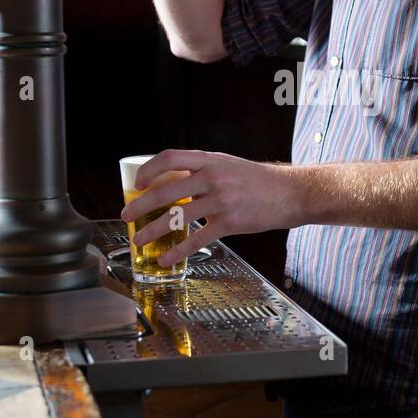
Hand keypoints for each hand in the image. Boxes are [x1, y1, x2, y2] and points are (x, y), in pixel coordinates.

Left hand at [118, 148, 300, 263]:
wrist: (290, 192)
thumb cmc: (259, 180)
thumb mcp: (229, 165)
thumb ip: (203, 171)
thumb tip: (176, 185)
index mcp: (211, 160)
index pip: (171, 158)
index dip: (150, 169)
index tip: (137, 183)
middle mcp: (213, 178)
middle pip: (167, 191)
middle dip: (141, 205)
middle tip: (127, 216)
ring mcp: (221, 200)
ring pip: (177, 217)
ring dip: (153, 231)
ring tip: (139, 241)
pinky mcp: (230, 222)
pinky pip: (197, 238)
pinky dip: (178, 251)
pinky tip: (166, 259)